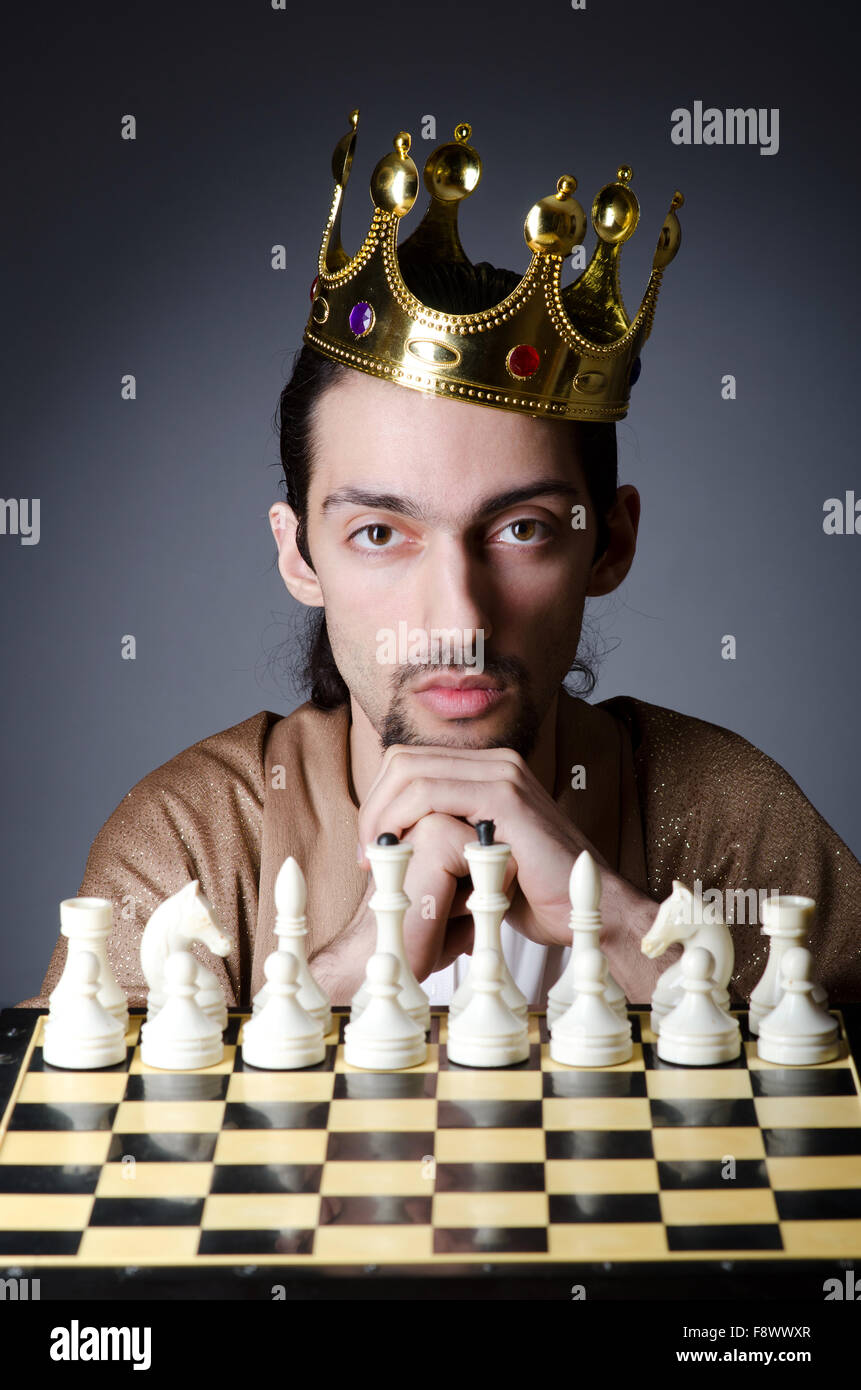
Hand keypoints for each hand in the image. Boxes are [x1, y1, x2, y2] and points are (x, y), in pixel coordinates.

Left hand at [356, 745, 671, 1002]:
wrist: (590, 913)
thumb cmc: (535, 895)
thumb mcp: (479, 859)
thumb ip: (446, 839)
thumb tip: (393, 844)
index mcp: (491, 770)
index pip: (411, 763)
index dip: (381, 801)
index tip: (371, 848)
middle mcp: (498, 762)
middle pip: (403, 760)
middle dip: (374, 806)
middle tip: (366, 855)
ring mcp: (504, 774)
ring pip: (409, 772)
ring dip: (380, 816)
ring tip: (376, 860)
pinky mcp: (506, 798)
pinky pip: (430, 793)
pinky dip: (401, 821)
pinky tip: (396, 855)